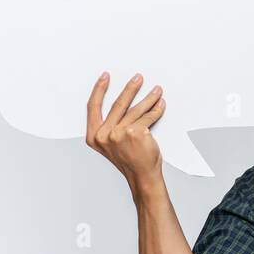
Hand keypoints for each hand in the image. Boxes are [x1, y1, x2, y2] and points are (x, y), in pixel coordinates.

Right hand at [86, 71, 165, 187]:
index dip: (99, 90)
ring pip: (136, 110)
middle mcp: (104, 135)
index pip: (93, 107)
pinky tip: (160, 105)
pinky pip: (147, 117)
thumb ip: (110, 126)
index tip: (105, 77)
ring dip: (148, 98)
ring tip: (156, 91)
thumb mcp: (111, 144)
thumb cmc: (130, 160)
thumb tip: (124, 101)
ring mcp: (119, 134)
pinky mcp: (135, 133)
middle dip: (130, 89)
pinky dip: (156, 111)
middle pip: (117, 105)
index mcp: (94, 137)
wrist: (142, 177)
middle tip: (138, 78)